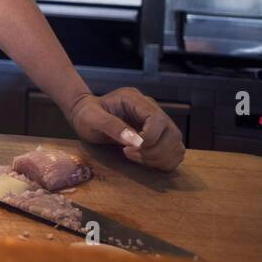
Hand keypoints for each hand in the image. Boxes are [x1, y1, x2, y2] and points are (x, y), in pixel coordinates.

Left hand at [67, 87, 184, 171]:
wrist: (85, 115)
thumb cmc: (86, 114)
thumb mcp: (92, 118)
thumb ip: (112, 126)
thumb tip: (135, 141)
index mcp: (135, 99)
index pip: (158, 119)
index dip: (150, 138)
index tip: (129, 148)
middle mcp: (151, 109)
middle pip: (173, 133)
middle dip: (155, 151)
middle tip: (131, 154)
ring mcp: (158, 123)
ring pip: (176, 145)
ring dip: (160, 158)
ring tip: (136, 158)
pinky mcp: (159, 136)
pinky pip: (174, 152)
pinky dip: (163, 162)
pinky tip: (144, 160)